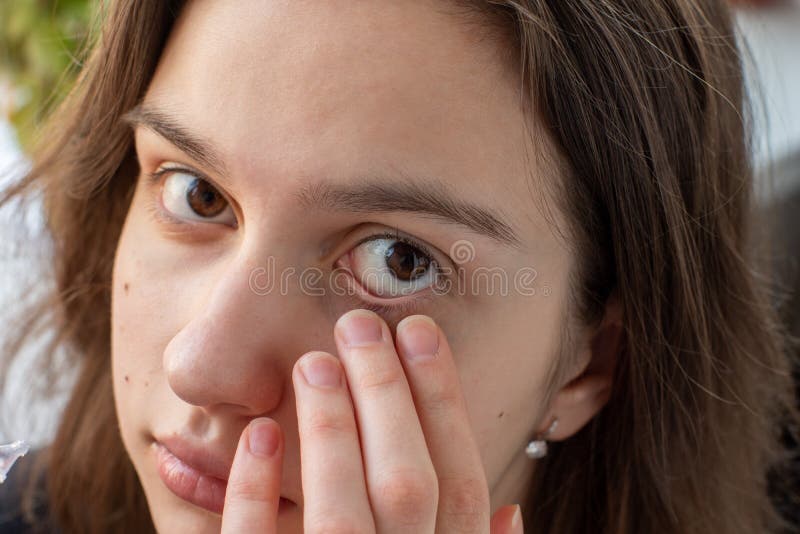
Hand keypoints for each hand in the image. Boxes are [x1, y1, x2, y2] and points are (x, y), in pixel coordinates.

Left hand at [221, 309, 523, 532]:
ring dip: (330, 434)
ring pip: (342, 519)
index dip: (445, 406)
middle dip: (387, 398)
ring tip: (314, 363)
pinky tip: (256, 437)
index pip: (464, 486)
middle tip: (359, 327)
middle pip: (408, 487)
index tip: (420, 334)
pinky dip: (253, 500)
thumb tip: (515, 509)